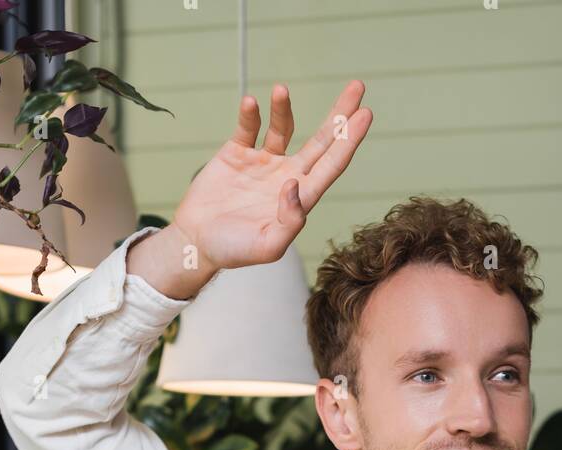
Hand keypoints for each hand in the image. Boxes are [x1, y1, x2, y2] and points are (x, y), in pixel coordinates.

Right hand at [172, 78, 372, 275]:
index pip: (332, 165)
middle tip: (358, 87)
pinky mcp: (236, 154)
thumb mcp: (266, 247)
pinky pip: (248, 127)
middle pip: (320, 142)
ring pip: (283, 127)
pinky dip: (250, 114)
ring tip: (281, 90)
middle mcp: (286, 176)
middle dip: (339, 115)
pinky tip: (250, 103)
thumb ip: (288, 223)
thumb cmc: (232, 251)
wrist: (196, 243)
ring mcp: (263, 163)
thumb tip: (294, 186)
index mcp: (299, 198)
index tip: (365, 114)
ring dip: (284, 108)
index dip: (349, 140)